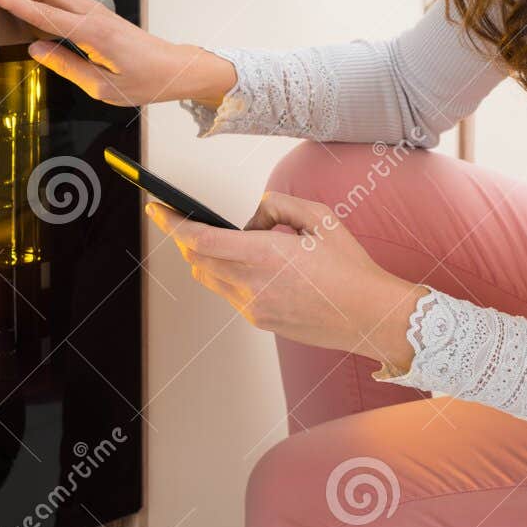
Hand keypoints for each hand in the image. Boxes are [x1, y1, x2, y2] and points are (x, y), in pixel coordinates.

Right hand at [0, 0, 234, 107]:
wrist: (174, 69)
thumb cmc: (146, 81)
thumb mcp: (101, 86)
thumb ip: (66, 66)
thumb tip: (36, 50)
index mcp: (92, 33)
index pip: (42, 12)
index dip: (13, 2)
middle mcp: (94, 15)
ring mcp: (98, 10)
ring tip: (12, 3)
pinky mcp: (101, 13)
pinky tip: (40, 9)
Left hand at [144, 190, 426, 370]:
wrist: (370, 316)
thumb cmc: (350, 267)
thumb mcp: (320, 217)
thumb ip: (278, 205)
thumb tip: (254, 216)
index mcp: (265, 254)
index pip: (200, 239)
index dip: (172, 223)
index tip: (157, 208)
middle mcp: (252, 284)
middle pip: (197, 259)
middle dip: (187, 237)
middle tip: (187, 219)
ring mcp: (253, 308)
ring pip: (211, 278)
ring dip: (210, 258)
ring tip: (235, 242)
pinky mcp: (260, 322)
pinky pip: (231, 294)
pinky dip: (231, 276)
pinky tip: (256, 266)